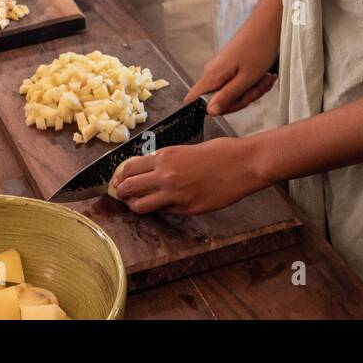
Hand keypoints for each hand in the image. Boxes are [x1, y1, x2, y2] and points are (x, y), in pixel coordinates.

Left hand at [114, 137, 266, 214]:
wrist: (243, 164)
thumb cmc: (221, 152)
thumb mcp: (187, 149)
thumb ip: (168, 161)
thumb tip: (152, 170)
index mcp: (164, 156)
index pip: (129, 169)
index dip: (120, 177)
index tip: (118, 181)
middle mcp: (165, 175)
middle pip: (127, 188)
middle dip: (121, 193)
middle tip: (122, 195)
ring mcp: (175, 194)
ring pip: (140, 206)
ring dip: (136, 206)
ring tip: (138, 205)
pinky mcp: (188, 209)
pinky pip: (164, 213)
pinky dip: (160, 211)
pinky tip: (164, 207)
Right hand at [185, 26, 277, 117]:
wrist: (268, 24)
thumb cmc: (259, 47)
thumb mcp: (246, 78)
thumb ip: (227, 97)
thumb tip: (209, 112)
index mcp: (212, 75)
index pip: (193, 100)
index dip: (210, 110)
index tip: (232, 105)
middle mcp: (212, 72)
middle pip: (218, 101)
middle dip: (241, 99)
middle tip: (256, 88)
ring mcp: (221, 69)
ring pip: (231, 93)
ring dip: (250, 91)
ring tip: (264, 79)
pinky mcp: (230, 66)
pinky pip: (237, 84)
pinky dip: (252, 83)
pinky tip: (264, 76)